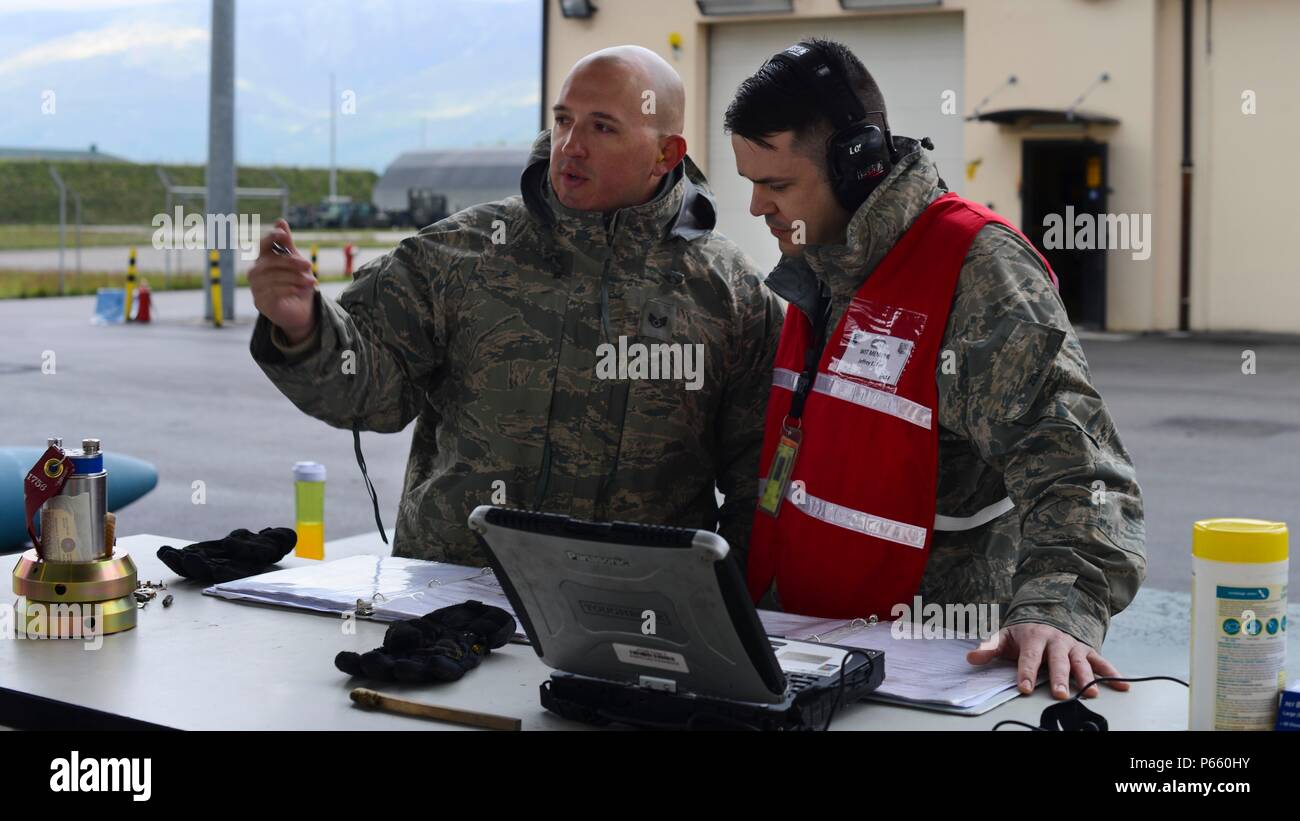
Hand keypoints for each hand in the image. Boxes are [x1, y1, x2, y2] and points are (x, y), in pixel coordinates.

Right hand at [249, 219, 317, 343]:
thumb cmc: (297, 283)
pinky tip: (301, 290)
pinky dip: (289, 289)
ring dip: (294, 277)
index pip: (263, 245)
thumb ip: (288, 244)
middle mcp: (256, 272)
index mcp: (264, 260)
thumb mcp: (297, 263)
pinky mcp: (260, 302)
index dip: (271, 237)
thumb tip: (280, 221)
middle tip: (310, 265)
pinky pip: (272, 292)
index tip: (283, 233)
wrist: (301, 311)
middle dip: (291, 262)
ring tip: (312, 281)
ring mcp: (256, 288)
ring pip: (272, 278)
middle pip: (269, 262)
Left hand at [966, 623, 1129, 699]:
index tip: (1023, 687)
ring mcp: (1074, 645)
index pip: (1029, 657)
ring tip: (1090, 693)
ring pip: (1080, 663)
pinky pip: (1101, 661)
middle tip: (1059, 694)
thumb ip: (989, 647)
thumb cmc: (1025, 631)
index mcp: (1035, 637)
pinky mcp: (1087, 650)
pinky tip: (1122, 685)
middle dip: (1059, 677)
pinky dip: (1112, 673)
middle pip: (1057, 662)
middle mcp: (1056, 641)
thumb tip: (971, 658)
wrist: (1050, 611)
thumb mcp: (1005, 636)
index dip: (1025, 672)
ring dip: (1086, 677)